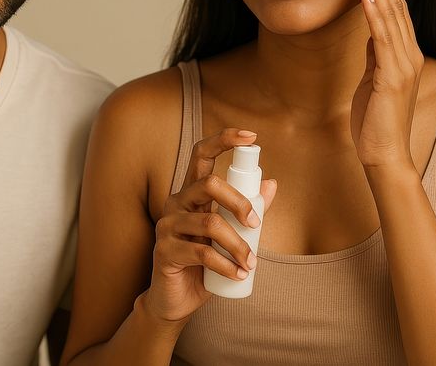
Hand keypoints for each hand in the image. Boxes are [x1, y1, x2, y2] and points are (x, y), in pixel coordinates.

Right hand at [143, 129, 276, 323]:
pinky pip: (201, 252)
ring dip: (238, 244)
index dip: (224, 140)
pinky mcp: (164, 250)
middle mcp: (176, 202)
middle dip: (239, 202)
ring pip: (209, 222)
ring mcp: (167, 225)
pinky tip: (238, 275)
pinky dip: (226, 265)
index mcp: (192, 193)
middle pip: (208, 183)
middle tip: (256, 225)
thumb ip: (249, 211)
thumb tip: (271, 184)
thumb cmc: (205, 264)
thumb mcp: (231, 235)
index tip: (250, 135)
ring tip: (251, 263)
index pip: (202, 154)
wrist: (176, 300)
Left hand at [351, 0, 423, 168]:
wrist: (385, 154)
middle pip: (396, 5)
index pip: (395, 8)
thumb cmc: (376, 121)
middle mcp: (408, 54)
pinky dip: (375, 14)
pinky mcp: (392, 77)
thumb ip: (376, 54)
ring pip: (391, 16)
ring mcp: (403, 65)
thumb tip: (371, 32)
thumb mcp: (373, 79)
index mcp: (404, 54)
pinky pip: (383, 39)